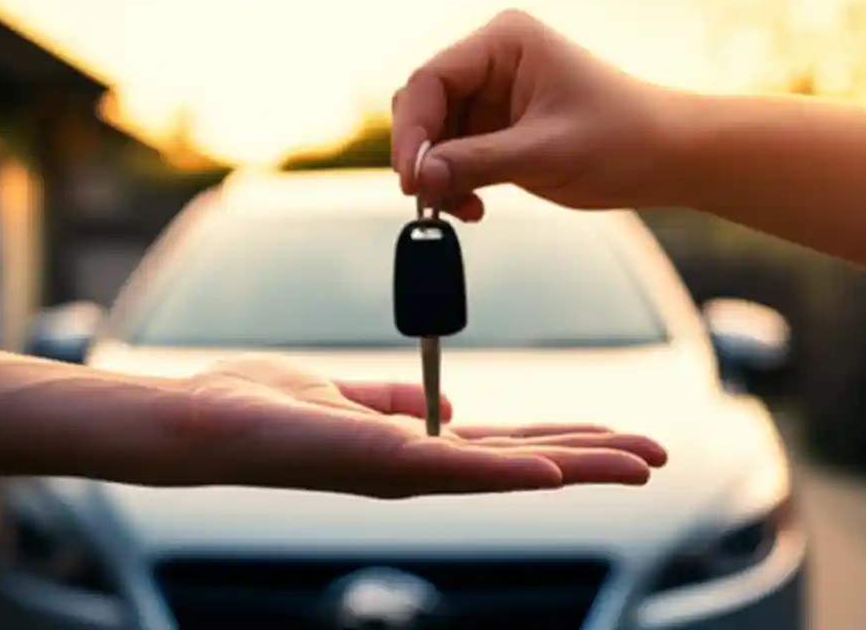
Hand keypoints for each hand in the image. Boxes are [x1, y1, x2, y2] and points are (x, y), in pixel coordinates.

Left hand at [155, 355, 665, 497]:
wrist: (205, 422)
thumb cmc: (264, 407)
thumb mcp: (345, 394)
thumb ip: (393, 399)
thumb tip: (443, 404)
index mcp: (417, 447)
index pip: (509, 444)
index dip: (567, 440)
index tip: (618, 437)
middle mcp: (422, 468)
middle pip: (526, 460)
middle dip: (594, 457)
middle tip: (660, 455)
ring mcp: (406, 473)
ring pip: (508, 469)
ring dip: (576, 466)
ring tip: (638, 464)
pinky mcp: (382, 468)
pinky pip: (455, 470)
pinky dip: (507, 471)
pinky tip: (554, 469)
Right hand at [392, 10, 699, 219]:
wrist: (670, 159)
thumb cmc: (624, 140)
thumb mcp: (545, 154)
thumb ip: (477, 162)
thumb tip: (420, 178)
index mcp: (505, 41)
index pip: (432, 79)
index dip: (413, 130)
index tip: (412, 178)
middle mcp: (493, 59)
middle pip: (426, 105)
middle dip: (424, 155)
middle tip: (426, 200)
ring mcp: (494, 93)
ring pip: (436, 135)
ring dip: (440, 175)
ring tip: (459, 209)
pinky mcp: (499, 127)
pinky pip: (456, 154)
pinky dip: (456, 182)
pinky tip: (471, 207)